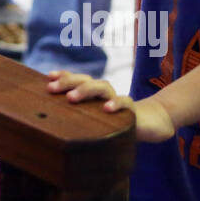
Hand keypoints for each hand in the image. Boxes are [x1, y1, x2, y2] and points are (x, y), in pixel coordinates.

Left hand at [46, 70, 176, 142]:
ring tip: (70, 98)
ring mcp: (118, 100)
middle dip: (68, 81)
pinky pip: (125, 102)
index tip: (48, 77)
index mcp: (94, 95)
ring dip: (85, 90)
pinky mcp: (133, 110)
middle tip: (51, 88)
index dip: (64, 76)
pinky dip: (116, 103)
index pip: (77, 80)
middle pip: (86, 80)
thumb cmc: (117, 123)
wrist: (151, 124)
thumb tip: (53, 121)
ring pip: (102, 87)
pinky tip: (106, 108)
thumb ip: (79, 117)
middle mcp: (104, 94)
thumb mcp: (96, 120)